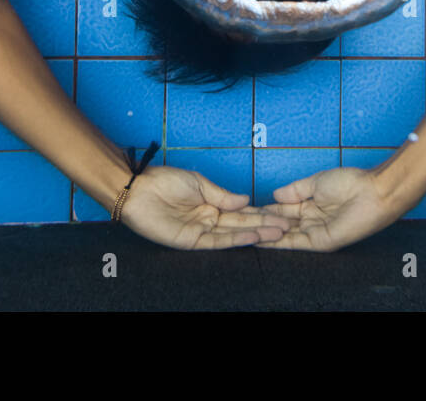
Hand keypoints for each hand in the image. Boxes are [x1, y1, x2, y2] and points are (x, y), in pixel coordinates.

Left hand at [117, 165, 292, 250]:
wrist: (138, 188)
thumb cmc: (164, 182)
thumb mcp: (199, 183)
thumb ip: (222, 196)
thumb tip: (246, 200)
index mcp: (211, 206)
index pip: (240, 212)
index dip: (259, 214)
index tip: (280, 214)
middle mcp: (208, 221)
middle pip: (240, 224)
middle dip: (264, 225)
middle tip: (287, 227)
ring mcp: (200, 232)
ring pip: (233, 235)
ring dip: (256, 234)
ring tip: (277, 233)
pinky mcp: (190, 241)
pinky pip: (217, 242)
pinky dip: (235, 239)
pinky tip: (252, 236)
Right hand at [255, 167, 401, 251]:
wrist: (372, 192)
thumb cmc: (350, 183)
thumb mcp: (316, 182)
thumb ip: (295, 191)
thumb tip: (274, 195)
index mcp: (309, 204)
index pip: (281, 209)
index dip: (263, 209)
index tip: (243, 209)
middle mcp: (310, 220)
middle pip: (280, 223)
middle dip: (259, 223)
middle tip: (235, 223)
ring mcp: (314, 232)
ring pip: (283, 235)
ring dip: (264, 233)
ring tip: (241, 233)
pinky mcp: (319, 242)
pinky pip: (294, 243)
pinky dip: (276, 243)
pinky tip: (259, 240)